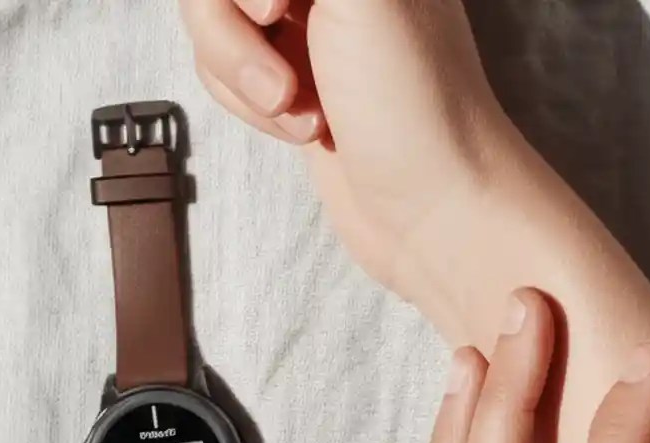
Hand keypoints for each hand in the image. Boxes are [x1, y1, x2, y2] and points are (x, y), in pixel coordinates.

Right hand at [178, 0, 516, 291]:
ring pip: (211, 19)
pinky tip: (306, 130)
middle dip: (233, 31)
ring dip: (241, 75)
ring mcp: (308, 28)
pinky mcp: (290, 80)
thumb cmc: (420, 107)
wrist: (438, 215)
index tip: (275, 10)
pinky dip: (247, 105)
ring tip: (303, 113)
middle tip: (286, 77)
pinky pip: (223, 69)